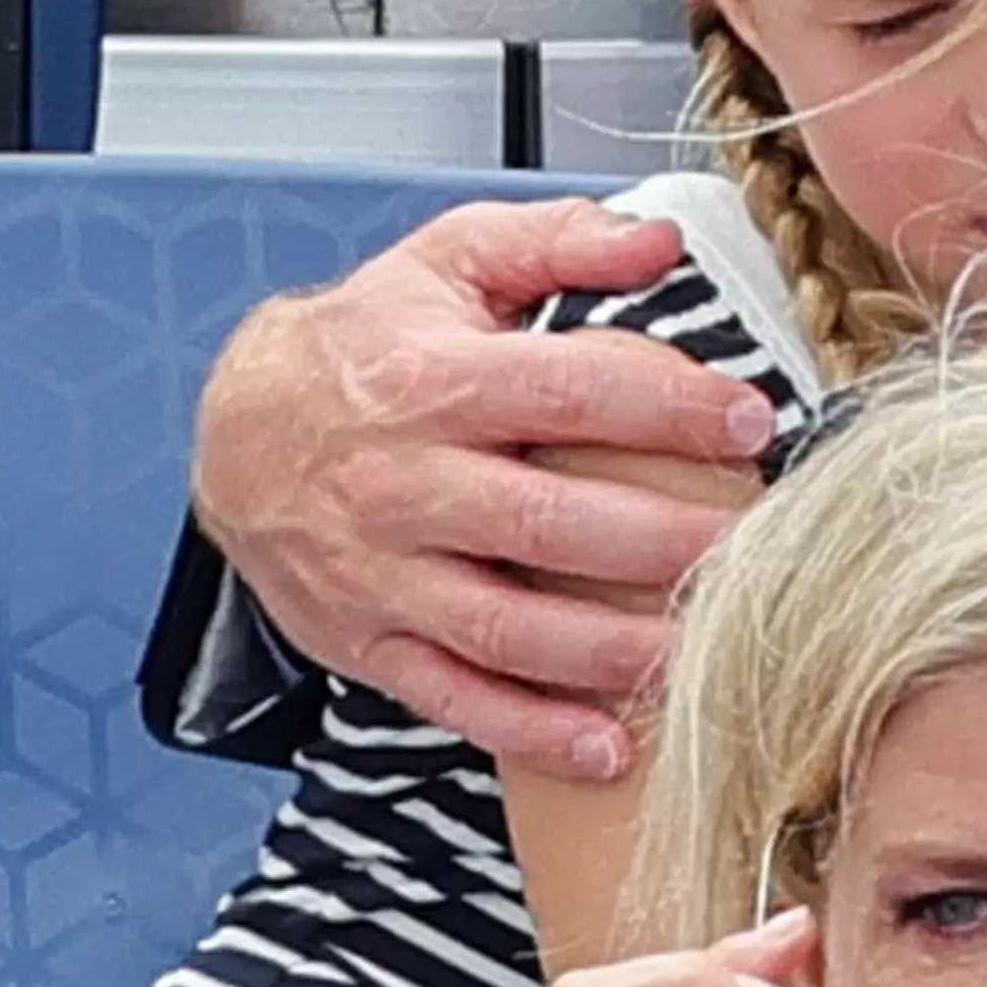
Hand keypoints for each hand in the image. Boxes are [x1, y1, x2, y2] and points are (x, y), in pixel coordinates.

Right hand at [188, 202, 778, 777]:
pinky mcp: (370, 642)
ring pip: (507, 627)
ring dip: (612, 652)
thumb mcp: (444, 264)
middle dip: (661, 543)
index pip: (565, 392)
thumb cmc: (363, 348)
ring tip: (703, 654)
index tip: (749, 423)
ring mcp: (383, 573)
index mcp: (430, 381)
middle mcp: (402, 483)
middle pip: (547, 524)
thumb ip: (552, 243)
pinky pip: (454, 697)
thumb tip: (656, 241)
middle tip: (755, 555)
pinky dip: (531, 732)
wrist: (232, 432)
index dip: (665, 409)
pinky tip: (608, 746)